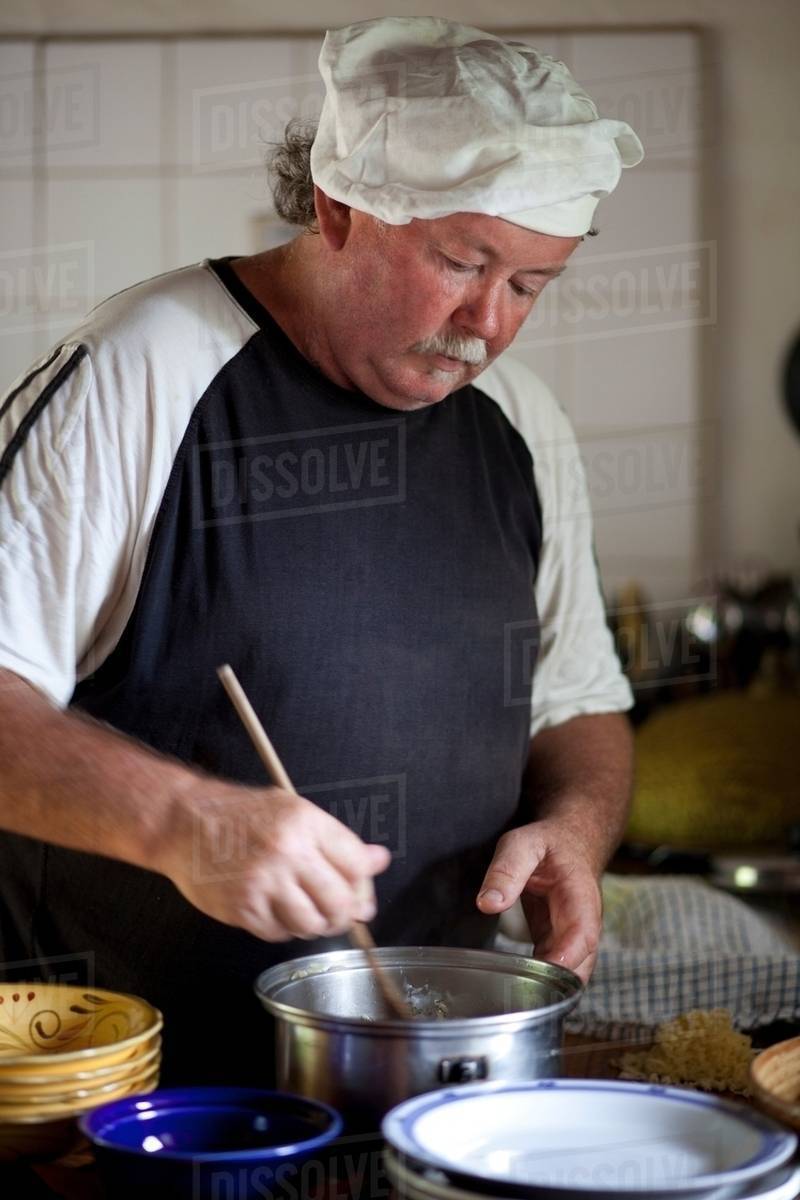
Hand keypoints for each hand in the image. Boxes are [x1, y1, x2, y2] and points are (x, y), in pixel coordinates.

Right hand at [156, 780, 391, 941]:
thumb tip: (378, 861)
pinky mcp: (242, 908)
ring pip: (312, 925)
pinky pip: (278, 934)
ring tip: (306, 911)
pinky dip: (283, 929)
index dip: (365, 885)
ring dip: (315, 925)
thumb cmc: (238, 814)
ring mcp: (263, 883)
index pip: (357, 864)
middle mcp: (287, 852)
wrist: (182, 821)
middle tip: (340, 914)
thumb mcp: (292, 810)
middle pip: (340, 902)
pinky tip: (276, 910)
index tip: (361, 894)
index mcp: (305, 823)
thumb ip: (336, 839)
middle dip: (346, 914)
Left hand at [476, 817, 601, 982]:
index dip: (567, 957)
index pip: (583, 934)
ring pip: (571, 974)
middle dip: (558, 985)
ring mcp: (574, 936)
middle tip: (521, 994)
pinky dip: (542, 982)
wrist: (570, 842)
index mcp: (580, 896)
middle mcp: (584, 922)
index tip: (544, 970)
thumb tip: (488, 903)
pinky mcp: (559, 943)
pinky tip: (517, 988)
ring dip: (550, 988)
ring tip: (516, 996)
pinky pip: (556, 970)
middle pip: (582, 965)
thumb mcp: (523, 844)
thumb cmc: (548, 843)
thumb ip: (507, 870)